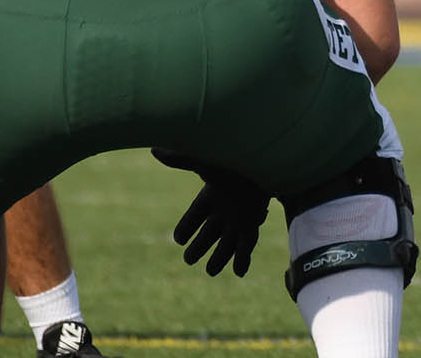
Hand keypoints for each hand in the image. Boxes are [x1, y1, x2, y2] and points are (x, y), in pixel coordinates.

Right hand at [153, 148, 269, 276]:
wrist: (267, 161)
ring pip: (226, 244)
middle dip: (199, 247)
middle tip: (189, 259)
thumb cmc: (235, 160)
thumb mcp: (206, 162)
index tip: (179, 239)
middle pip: (208, 235)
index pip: (193, 217)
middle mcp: (223, 211)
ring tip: (210, 271)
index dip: (185, 229)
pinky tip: (239, 272)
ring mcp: (239, 219)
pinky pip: (246, 245)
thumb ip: (181, 160)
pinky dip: (243, 259)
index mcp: (210, 197)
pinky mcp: (253, 224)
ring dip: (219, 258)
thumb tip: (154, 149)